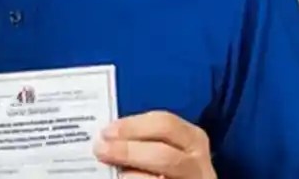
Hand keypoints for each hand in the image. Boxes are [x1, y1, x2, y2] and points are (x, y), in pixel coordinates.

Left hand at [93, 111, 216, 178]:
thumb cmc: (170, 165)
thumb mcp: (167, 145)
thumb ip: (145, 139)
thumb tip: (108, 136)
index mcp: (193, 139)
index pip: (165, 124)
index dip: (133, 126)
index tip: (107, 131)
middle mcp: (197, 164)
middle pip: (162, 155)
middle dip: (127, 151)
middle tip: (101, 150)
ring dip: (130, 175)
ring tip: (114, 173)